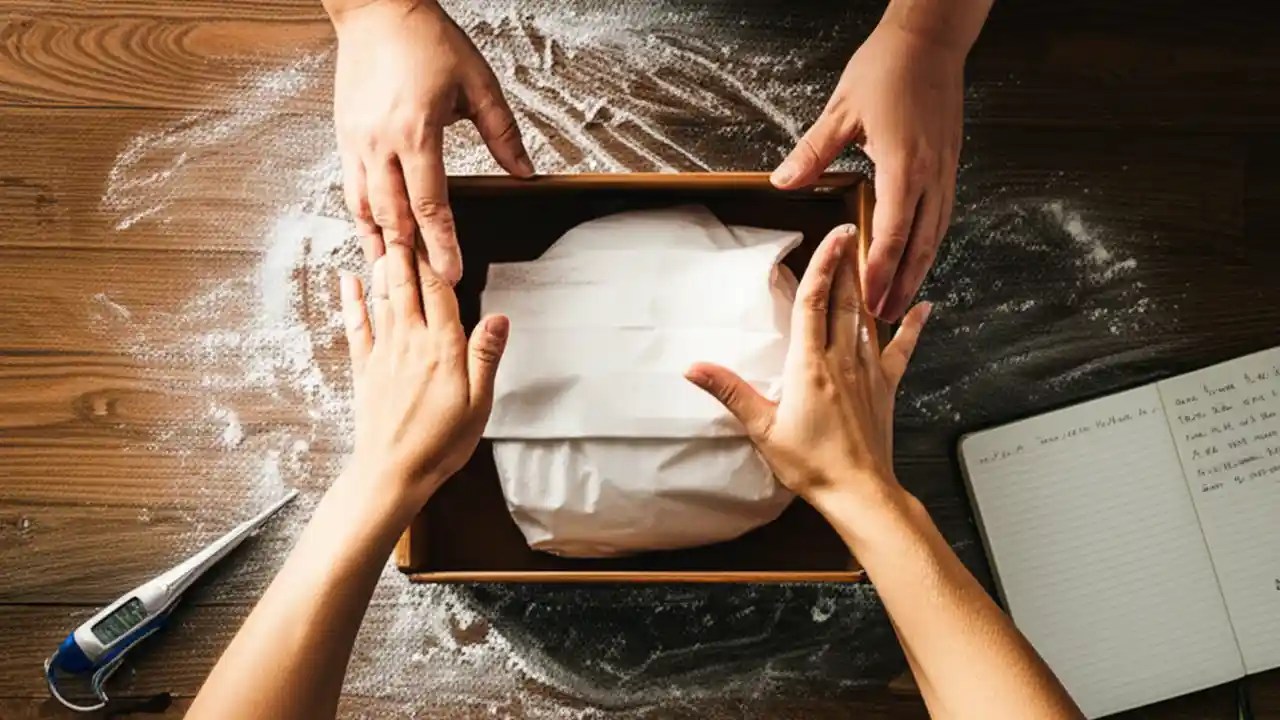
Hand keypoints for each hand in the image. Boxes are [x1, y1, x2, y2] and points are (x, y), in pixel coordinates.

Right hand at [331, 0, 533, 281]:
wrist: (376, 9)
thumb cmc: (427, 40)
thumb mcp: (477, 83)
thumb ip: (503, 133)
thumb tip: (526, 173)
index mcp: (417, 133)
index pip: (432, 205)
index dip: (443, 245)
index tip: (452, 274)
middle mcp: (381, 144)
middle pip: (395, 217)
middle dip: (411, 258)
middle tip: (425, 290)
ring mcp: (357, 142)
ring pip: (365, 208)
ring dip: (381, 244)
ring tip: (393, 276)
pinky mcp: (344, 137)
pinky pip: (350, 188)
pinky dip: (362, 217)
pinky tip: (373, 234)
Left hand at [339, 240, 509, 514]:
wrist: (391, 474)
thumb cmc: (441, 444)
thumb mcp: (478, 404)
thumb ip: (485, 357)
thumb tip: (499, 318)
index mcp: (442, 349)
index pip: (439, 291)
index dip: (434, 257)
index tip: (431, 227)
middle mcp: (410, 343)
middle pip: (407, 285)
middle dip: (404, 248)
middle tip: (401, 214)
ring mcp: (383, 353)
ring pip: (383, 297)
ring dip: (383, 263)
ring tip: (381, 232)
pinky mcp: (365, 368)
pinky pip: (357, 325)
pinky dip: (352, 300)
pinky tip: (349, 279)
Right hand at [685, 224, 930, 516]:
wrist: (859, 492)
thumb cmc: (812, 465)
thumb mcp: (762, 429)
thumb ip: (730, 392)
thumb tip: (694, 368)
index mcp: (810, 365)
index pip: (814, 302)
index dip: (823, 265)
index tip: (833, 235)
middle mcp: (842, 361)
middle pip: (844, 300)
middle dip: (847, 263)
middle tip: (851, 230)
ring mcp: (867, 373)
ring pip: (868, 318)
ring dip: (867, 285)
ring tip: (869, 256)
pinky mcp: (885, 389)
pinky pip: (900, 351)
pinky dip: (911, 328)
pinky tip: (923, 307)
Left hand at [772, 22, 964, 321]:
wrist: (930, 42)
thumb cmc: (887, 70)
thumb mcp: (840, 111)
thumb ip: (813, 152)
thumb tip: (784, 182)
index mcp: (904, 166)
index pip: (892, 233)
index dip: (880, 271)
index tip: (869, 300)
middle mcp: (931, 175)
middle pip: (920, 246)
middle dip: (902, 286)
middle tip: (886, 320)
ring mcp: (945, 171)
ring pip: (936, 235)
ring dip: (919, 271)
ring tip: (901, 301)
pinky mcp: (950, 165)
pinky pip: (942, 216)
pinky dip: (930, 244)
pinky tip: (918, 258)